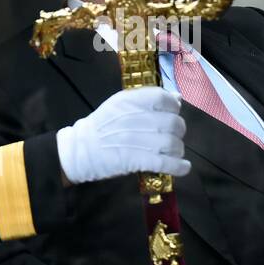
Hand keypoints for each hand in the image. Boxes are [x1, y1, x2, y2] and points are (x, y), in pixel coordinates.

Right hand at [56, 88, 188, 184]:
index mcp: (130, 100)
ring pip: (173, 143)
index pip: (163, 98)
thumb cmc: (101, 126)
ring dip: (178, 149)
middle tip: (171, 137)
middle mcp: (137, 118)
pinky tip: (183, 167)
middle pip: (173, 122)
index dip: (173, 106)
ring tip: (173, 153)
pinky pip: (167, 163)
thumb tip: (177, 98)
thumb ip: (147, 100)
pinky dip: (179, 166)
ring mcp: (138, 140)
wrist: (80, 150)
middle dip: (177, 131)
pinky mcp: (138, 160)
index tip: (172, 113)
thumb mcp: (120, 104)